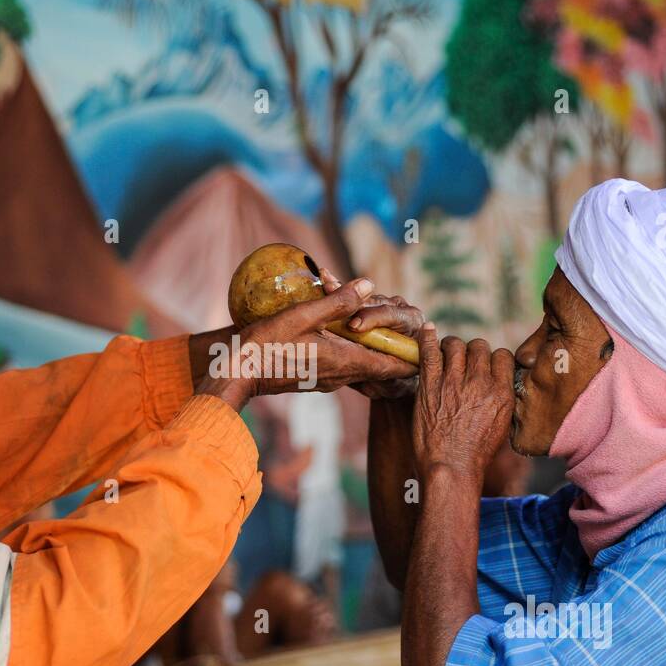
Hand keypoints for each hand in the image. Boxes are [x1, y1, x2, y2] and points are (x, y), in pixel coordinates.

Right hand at [199, 276, 418, 408]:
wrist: (237, 372)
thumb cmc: (267, 342)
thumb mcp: (303, 314)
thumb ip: (337, 300)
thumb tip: (368, 284)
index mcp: (344, 360)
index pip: (391, 364)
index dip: (412, 358)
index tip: (429, 349)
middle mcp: (340, 375)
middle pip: (381, 369)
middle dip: (399, 356)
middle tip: (417, 342)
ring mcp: (327, 381)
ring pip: (362, 369)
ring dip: (376, 355)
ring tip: (392, 342)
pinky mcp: (315, 380)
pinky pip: (345, 370)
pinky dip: (355, 357)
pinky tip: (350, 343)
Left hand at [412, 324, 514, 482]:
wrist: (451, 467)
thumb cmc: (476, 453)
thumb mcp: (502, 425)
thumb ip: (502, 399)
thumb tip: (498, 381)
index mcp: (502, 392)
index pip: (503, 356)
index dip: (492, 359)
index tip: (484, 366)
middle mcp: (480, 382)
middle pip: (479, 347)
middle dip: (472, 351)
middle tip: (463, 362)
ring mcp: (453, 382)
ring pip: (456, 344)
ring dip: (451, 346)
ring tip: (446, 353)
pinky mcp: (430, 385)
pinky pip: (429, 351)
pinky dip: (428, 337)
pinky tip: (427, 331)